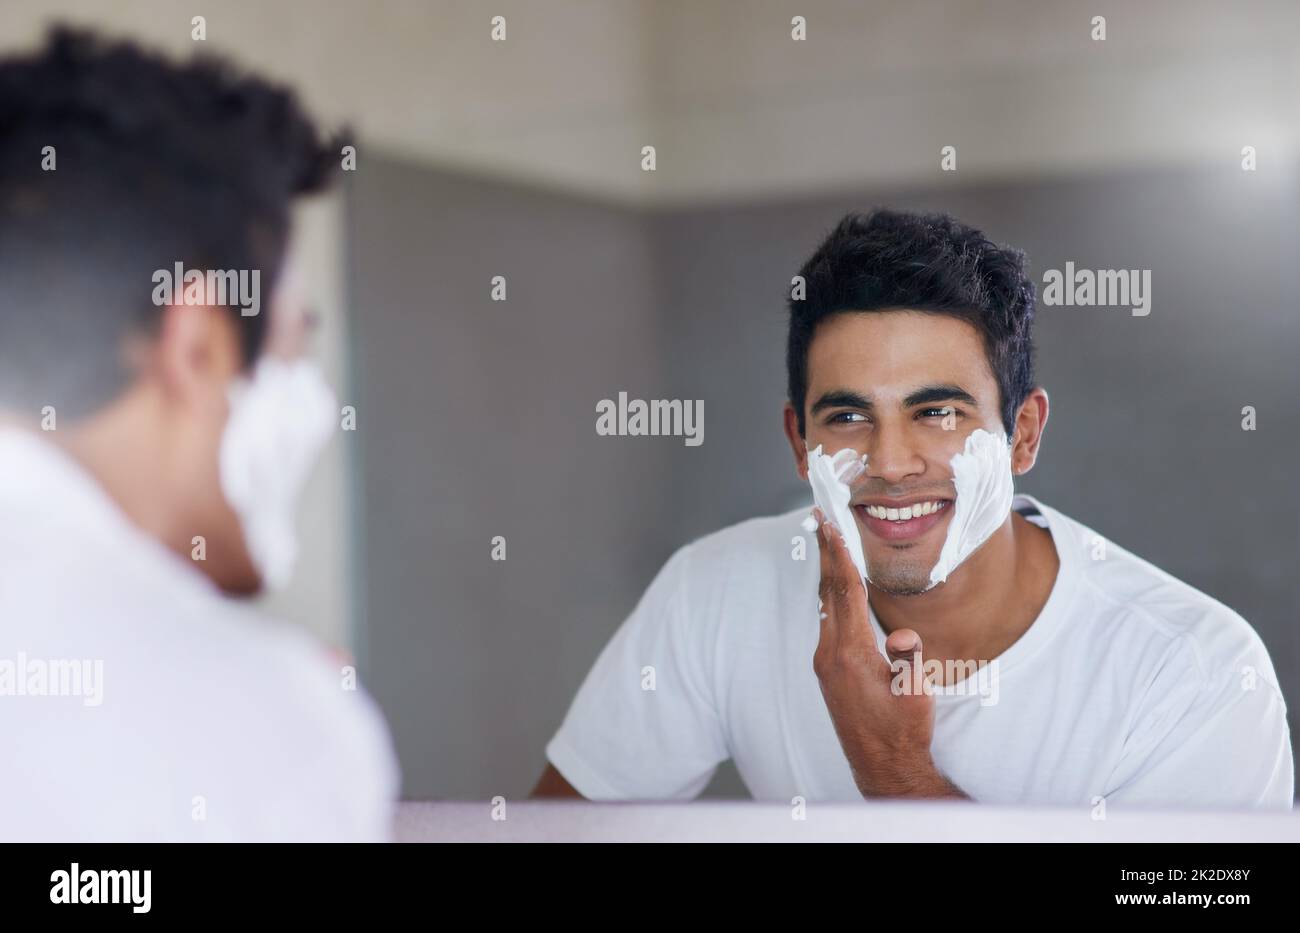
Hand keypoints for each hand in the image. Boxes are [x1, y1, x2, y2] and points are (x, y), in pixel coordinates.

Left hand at [812, 508, 965, 798]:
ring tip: (825, 539)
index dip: (840, 554)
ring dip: (827, 570)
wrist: (882, 767)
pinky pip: (827, 619)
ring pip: (824, 604)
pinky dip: (830, 593)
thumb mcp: (915, 695)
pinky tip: (834, 584)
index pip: (844, 591)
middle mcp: (830, 654)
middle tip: (819, 515)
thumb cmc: (903, 731)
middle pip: (828, 590)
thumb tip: (903, 636)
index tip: (831, 523)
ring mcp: (824, 662)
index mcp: (851, 654)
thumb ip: (909, 661)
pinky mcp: (827, 669)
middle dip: (826, 551)